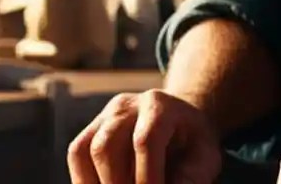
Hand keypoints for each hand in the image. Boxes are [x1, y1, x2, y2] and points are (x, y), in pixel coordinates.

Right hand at [68, 89, 221, 183]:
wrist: (179, 124)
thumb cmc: (192, 145)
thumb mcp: (204, 158)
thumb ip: (190, 178)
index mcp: (161, 106)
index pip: (145, 141)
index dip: (146, 176)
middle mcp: (127, 105)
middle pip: (107, 146)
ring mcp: (104, 116)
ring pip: (84, 150)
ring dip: (96, 183)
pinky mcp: (90, 130)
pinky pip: (77, 156)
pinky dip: (85, 180)